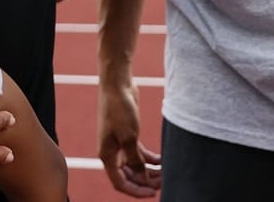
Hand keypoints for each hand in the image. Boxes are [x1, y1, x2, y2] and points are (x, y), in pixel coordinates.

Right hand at [98, 79, 160, 196]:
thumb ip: (135, 160)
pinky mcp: (129, 134)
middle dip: (145, 181)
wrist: (117, 84)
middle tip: (164, 183)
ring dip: (149, 171)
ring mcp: (120, 143)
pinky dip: (150, 159)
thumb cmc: (119, 109)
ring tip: (166, 173)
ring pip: (135, 165)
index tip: (152, 194)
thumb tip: (142, 177)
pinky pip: (139, 153)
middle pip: (129, 176)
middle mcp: (112, 152)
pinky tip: (163, 160)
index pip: (120, 183)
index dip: (136, 191)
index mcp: (107, 155)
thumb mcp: (130, 137)